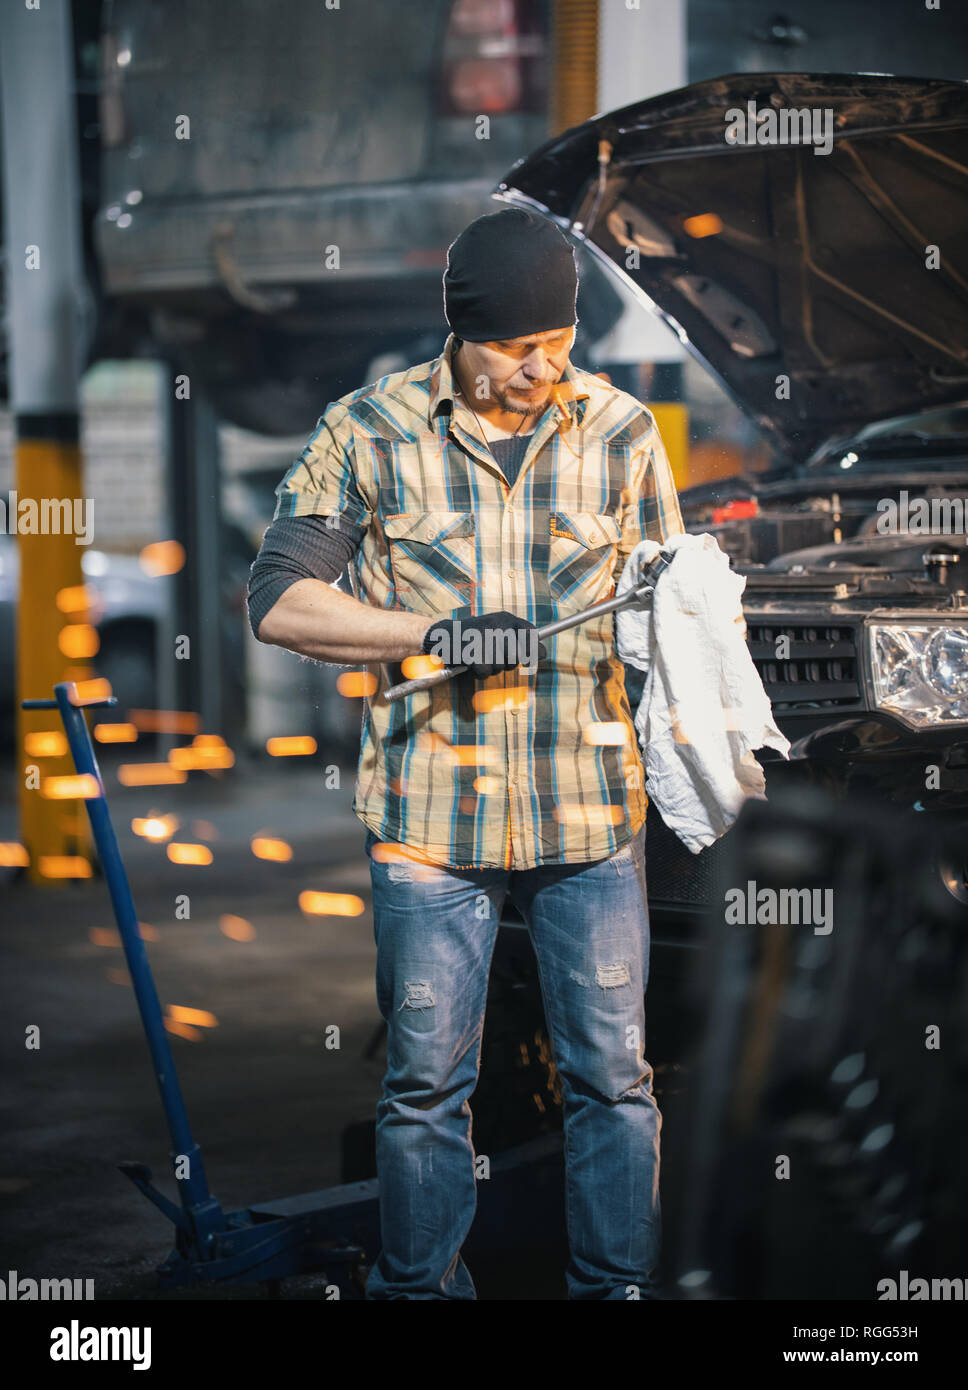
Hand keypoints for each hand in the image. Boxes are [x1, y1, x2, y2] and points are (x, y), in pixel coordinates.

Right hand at [421, 610, 546, 677]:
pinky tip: (472, 663)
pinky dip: (480, 672)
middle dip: (509, 662)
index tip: (529, 658)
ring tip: (482, 657)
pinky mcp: (471, 652)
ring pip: (502, 666)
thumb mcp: (500, 630)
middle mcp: (497, 625)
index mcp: (506, 618)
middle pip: (518, 655)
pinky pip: (486, 672)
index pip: (532, 635)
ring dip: (493, 667)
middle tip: (496, 657)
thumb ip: (521, 640)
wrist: (443, 636)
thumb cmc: (476, 637)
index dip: (534, 649)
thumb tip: (543, 654)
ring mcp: (484, 638)